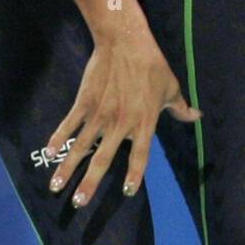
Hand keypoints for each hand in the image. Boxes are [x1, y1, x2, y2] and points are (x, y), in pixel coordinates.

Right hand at [45, 24, 199, 207]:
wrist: (125, 41)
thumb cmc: (152, 65)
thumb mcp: (171, 87)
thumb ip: (180, 108)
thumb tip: (197, 117)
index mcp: (144, 123)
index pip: (139, 156)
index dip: (133, 175)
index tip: (126, 193)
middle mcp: (120, 123)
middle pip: (103, 159)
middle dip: (89, 183)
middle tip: (78, 203)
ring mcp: (100, 113)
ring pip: (81, 146)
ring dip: (67, 167)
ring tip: (55, 186)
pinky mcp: (84, 101)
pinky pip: (69, 123)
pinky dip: (58, 138)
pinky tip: (48, 152)